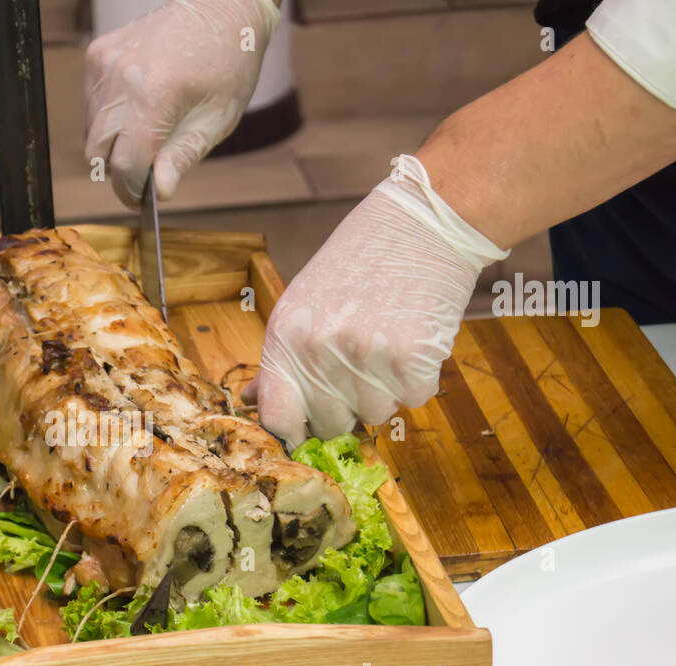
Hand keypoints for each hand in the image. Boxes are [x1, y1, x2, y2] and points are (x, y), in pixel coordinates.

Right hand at [84, 0, 279, 206]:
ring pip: (91, 130)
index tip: (143, 199)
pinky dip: (108, 117)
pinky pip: (91, 104)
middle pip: (97, 151)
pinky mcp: (97, 54)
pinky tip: (138, 107)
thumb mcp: (217, 118)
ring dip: (113, 144)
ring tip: (148, 134)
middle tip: (145, 173)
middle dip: (118, 171)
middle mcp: (121, 77)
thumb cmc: (228, 63)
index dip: (131, 191)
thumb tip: (160, 192)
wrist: (221, 7)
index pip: (124, 165)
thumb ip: (183, 156)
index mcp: (154, 95)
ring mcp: (104, 63)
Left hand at [243, 154, 508, 445]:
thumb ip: (280, 359)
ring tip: (388, 342)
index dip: (294, 432)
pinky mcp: (413, 358)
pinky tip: (414, 338)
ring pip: (375, 415)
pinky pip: (414, 399)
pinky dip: (419, 379)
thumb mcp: (303, 303)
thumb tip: (253, 401)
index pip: (277, 418)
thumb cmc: (359, 262)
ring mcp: (366, 354)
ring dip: (385, 391)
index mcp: (285, 335)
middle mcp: (319, 349)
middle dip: (346, 405)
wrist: (422, 222)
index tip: (307, 431)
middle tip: (360, 360)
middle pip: (329, 425)